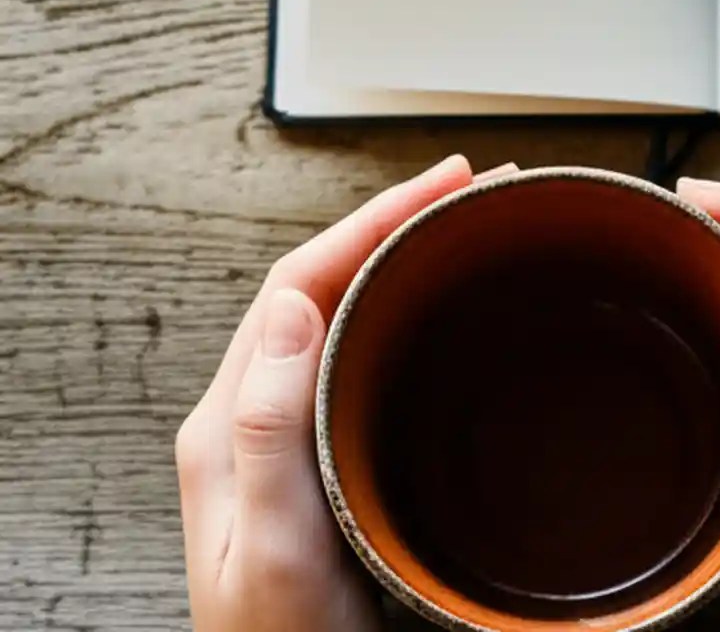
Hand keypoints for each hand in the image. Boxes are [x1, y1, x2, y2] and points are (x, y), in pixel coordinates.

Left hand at [175, 156, 515, 631]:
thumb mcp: (275, 549)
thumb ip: (270, 433)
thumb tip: (290, 305)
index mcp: (233, 420)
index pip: (301, 283)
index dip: (373, 220)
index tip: (445, 184)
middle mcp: (258, 414)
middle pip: (326, 284)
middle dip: (398, 224)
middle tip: (473, 191)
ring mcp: (293, 434)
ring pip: (345, 316)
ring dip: (403, 262)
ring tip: (466, 230)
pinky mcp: (328, 456)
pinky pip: (362, 360)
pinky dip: (408, 316)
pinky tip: (446, 317)